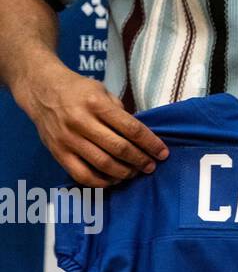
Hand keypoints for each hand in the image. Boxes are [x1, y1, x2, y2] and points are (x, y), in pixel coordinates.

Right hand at [13, 61, 168, 187]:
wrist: (41, 90)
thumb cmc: (78, 90)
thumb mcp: (103, 91)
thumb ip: (120, 112)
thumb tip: (140, 136)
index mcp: (97, 104)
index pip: (131, 128)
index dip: (150, 143)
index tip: (163, 153)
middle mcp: (82, 122)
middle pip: (119, 148)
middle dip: (140, 160)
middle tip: (151, 166)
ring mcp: (68, 139)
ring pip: (102, 164)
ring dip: (124, 172)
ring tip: (135, 173)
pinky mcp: (58, 153)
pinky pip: (81, 175)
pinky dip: (100, 181)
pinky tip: (113, 180)